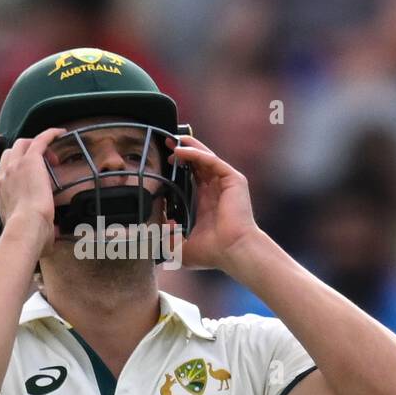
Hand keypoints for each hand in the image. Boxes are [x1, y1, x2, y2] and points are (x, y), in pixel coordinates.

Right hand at [0, 126, 63, 255]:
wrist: (25, 227)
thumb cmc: (25, 234)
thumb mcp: (25, 228)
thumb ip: (37, 228)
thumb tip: (53, 235)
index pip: (4, 171)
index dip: (17, 169)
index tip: (32, 177)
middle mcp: (3, 175)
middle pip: (10, 152)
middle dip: (25, 154)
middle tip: (45, 165)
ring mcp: (15, 166)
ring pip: (22, 143)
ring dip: (36, 146)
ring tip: (52, 156)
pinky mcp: (31, 160)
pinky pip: (40, 139)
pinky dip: (50, 134)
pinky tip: (60, 133)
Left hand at [166, 135, 260, 270]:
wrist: (233, 252)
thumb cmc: (214, 253)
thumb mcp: (182, 247)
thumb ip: (170, 238)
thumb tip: (162, 226)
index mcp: (208, 201)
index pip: (195, 176)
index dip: (181, 165)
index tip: (165, 159)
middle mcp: (218, 189)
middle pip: (200, 162)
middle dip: (183, 151)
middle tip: (166, 143)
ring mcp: (227, 183)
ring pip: (206, 157)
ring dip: (189, 147)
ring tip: (172, 141)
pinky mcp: (233, 180)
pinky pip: (211, 160)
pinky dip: (195, 153)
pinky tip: (180, 151)